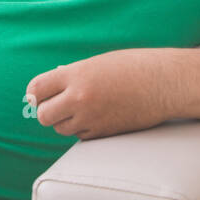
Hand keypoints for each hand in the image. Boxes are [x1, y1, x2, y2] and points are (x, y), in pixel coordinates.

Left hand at [25, 49, 172, 139]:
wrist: (165, 83)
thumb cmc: (133, 67)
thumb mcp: (97, 63)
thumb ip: (72, 75)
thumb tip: (49, 90)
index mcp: (76, 75)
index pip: (36, 89)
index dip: (35, 93)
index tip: (39, 95)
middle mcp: (79, 98)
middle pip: (43, 115)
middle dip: (47, 111)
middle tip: (58, 105)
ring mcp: (91, 118)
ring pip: (61, 129)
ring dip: (65, 121)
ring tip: (83, 108)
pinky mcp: (104, 134)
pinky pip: (80, 136)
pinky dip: (83, 129)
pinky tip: (98, 116)